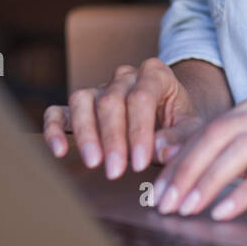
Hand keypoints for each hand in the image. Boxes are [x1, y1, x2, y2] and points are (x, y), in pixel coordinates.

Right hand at [43, 58, 205, 178]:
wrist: (171, 112)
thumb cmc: (181, 120)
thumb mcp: (191, 127)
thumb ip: (179, 138)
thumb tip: (161, 151)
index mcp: (155, 74)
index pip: (141, 98)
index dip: (139, 132)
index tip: (140, 163)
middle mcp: (125, 76)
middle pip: (111, 101)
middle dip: (112, 139)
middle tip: (116, 171)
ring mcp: (100, 88)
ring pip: (82, 101)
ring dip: (86, 134)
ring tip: (93, 162)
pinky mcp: (82, 105)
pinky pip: (60, 110)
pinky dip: (55, 129)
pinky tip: (59, 151)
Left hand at [150, 90, 246, 219]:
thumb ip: (220, 151)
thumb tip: (166, 152)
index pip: (208, 129)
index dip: (180, 160)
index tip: (157, 191)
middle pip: (220, 134)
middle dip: (187, 169)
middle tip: (165, 202)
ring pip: (242, 149)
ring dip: (210, 181)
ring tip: (188, 208)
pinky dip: (245, 193)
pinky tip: (225, 211)